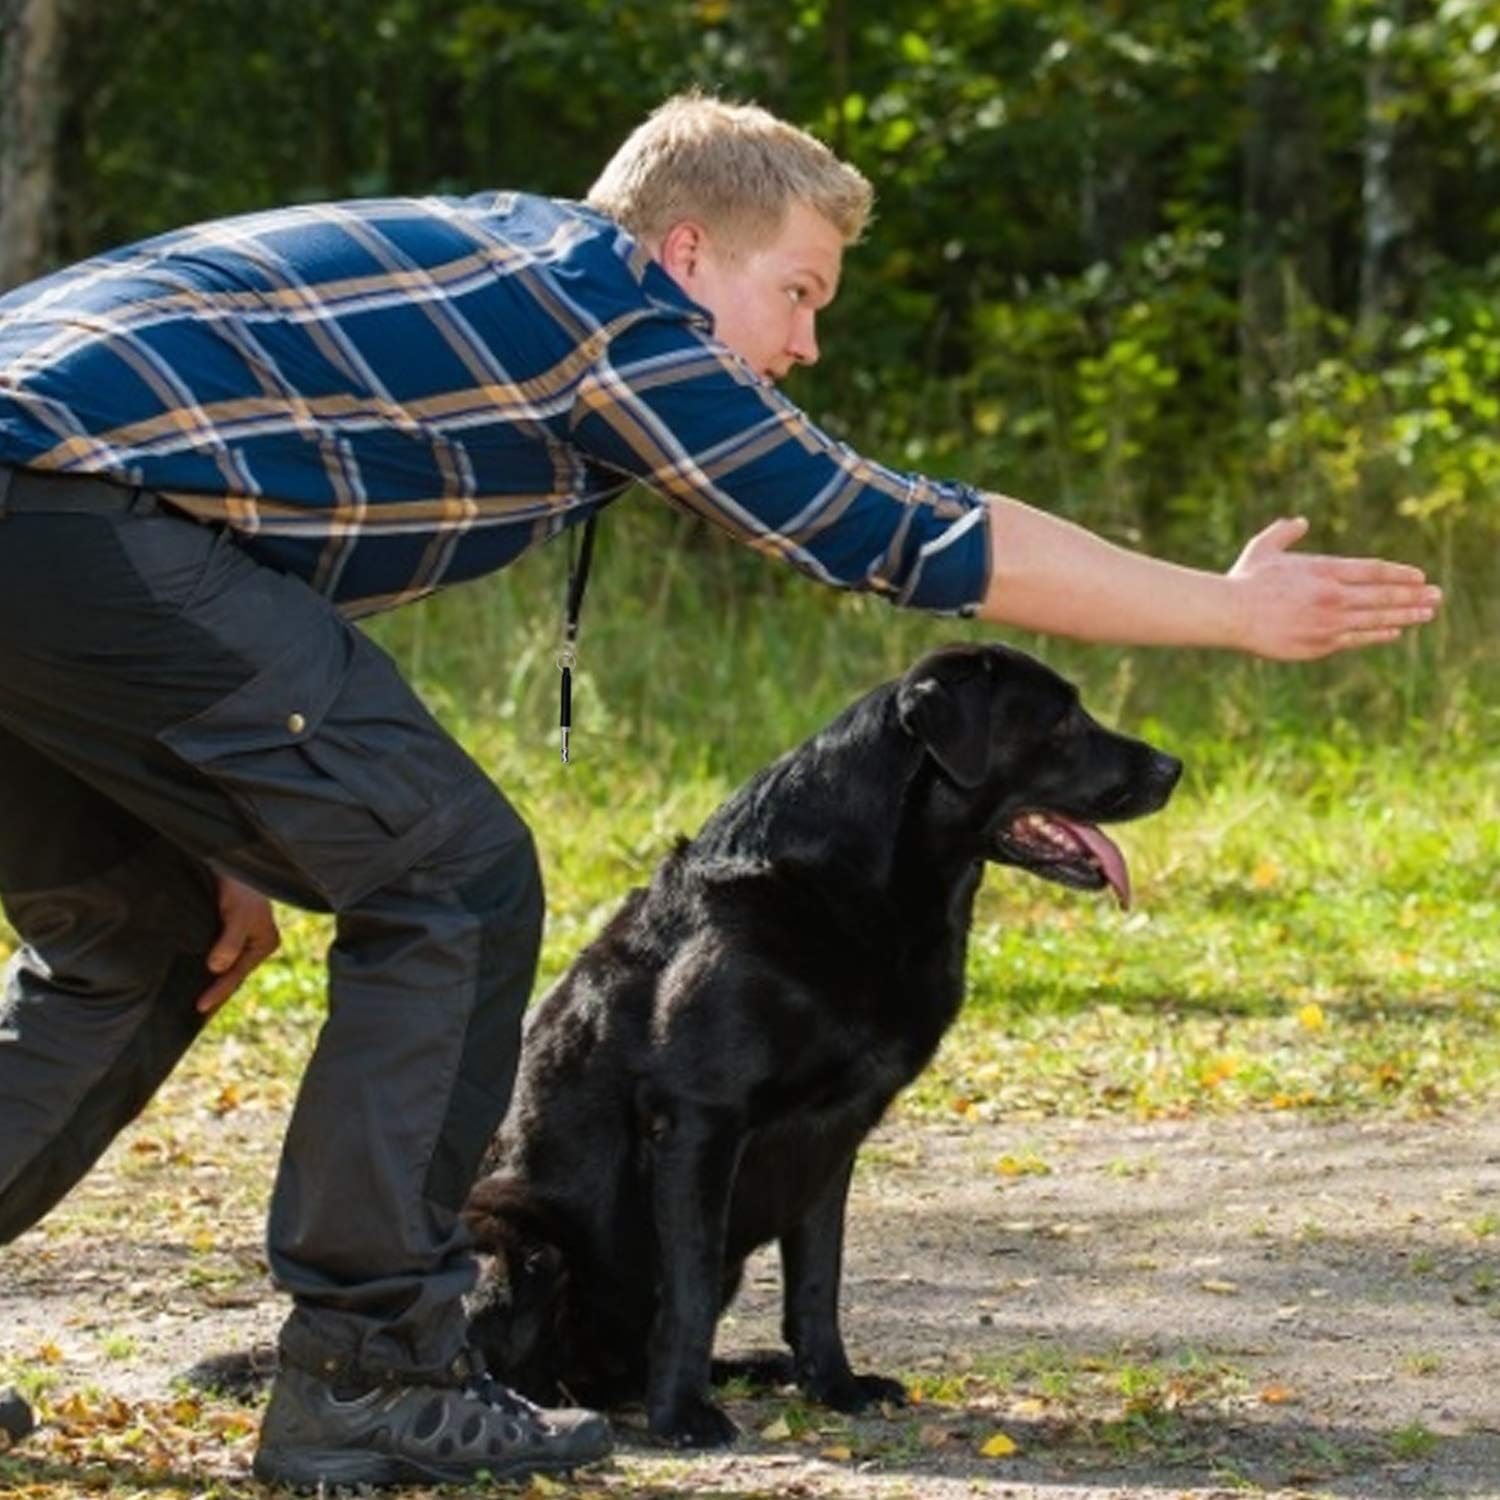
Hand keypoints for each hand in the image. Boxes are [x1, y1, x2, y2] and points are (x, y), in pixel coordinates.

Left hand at [197, 873, 279, 1014]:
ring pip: (223, 967)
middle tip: (194, 1019)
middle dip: (216, 994)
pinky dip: (205, 967)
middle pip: (232, 976)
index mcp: (264, 944)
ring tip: (192, 1005)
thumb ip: (229, 941)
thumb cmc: (243, 885)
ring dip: (209, 982)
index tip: (199, 1008)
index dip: (218, 992)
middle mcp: (254, 944)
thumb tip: (216, 968)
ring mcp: (240, 939)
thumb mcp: (238, 913)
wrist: (233, 859)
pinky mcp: (225, 930)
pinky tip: (192, 976)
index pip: (237, 975)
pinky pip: (215, 955)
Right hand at [1226, 517, 1441, 659]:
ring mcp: (1329, 621)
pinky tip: (1394, 631)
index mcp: (1324, 570)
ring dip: (1406, 615)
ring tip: (1427, 614)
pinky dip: (1378, 634)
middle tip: (1437, 595)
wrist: (1230, 614)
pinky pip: (1357, 638)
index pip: (1375, 570)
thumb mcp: (1264, 547)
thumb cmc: (1244, 580)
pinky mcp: (1320, 644)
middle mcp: (1333, 595)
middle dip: (1414, 595)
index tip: (1419, 577)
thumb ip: (1285, 532)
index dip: (1400, 574)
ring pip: (1377, 618)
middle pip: (1384, 594)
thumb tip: (1300, 521)